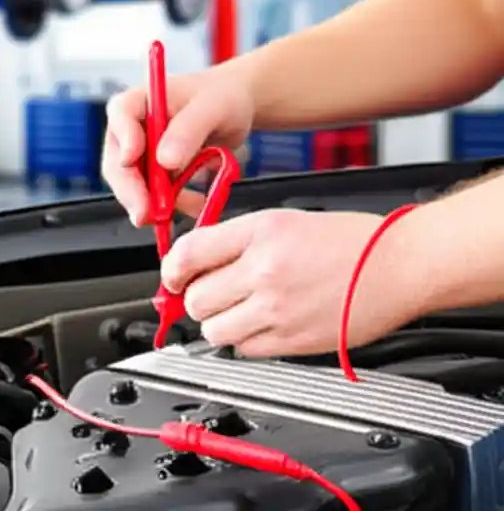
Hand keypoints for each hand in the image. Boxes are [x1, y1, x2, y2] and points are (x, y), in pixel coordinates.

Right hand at [101, 68, 254, 224]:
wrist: (236, 108)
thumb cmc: (223, 96)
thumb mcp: (213, 108)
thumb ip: (189, 130)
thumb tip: (166, 161)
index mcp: (140, 101)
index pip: (120, 115)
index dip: (124, 139)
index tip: (131, 161)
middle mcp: (133, 128)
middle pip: (118, 161)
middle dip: (132, 190)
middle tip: (147, 213)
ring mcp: (142, 153)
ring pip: (133, 184)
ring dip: (152, 203)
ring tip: (184, 209)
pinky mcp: (154, 173)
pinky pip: (154, 195)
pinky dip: (173, 205)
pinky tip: (194, 205)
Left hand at [162, 209, 422, 356]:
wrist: (400, 265)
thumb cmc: (351, 241)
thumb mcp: (284, 221)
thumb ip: (235, 241)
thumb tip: (192, 263)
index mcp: (260, 232)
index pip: (187, 253)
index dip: (171, 269)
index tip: (172, 277)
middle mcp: (264, 270)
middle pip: (194, 298)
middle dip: (196, 298)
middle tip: (212, 294)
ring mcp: (278, 309)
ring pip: (213, 329)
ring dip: (219, 322)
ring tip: (238, 311)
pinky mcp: (293, 340)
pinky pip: (245, 349)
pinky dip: (246, 341)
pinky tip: (264, 324)